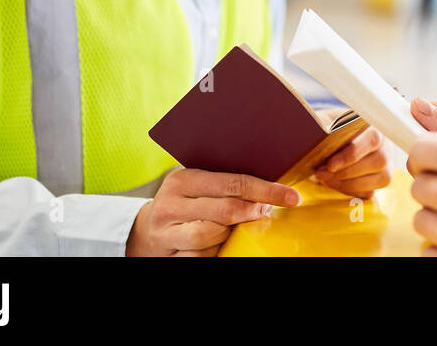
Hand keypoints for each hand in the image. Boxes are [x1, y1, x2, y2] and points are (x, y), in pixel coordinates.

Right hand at [126, 168, 299, 255]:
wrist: (145, 230)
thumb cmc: (183, 203)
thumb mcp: (198, 185)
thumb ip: (225, 182)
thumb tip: (270, 186)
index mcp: (183, 180)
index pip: (233, 183)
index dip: (266, 190)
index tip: (291, 197)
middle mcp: (171, 204)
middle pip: (226, 211)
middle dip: (252, 213)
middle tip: (265, 211)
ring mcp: (167, 232)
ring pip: (213, 236)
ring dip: (230, 234)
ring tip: (231, 228)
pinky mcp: (169, 255)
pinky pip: (203, 256)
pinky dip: (216, 251)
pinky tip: (216, 242)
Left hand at [313, 107, 390, 197]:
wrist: (336, 139)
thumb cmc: (334, 130)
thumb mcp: (328, 122)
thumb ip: (324, 124)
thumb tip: (319, 131)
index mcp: (375, 126)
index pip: (372, 140)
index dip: (352, 155)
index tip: (331, 165)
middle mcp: (386, 145)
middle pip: (378, 162)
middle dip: (347, 173)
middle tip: (322, 174)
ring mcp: (386, 165)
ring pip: (379, 179)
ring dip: (348, 184)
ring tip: (326, 179)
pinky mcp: (380, 181)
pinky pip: (371, 192)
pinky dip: (351, 191)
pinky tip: (335, 184)